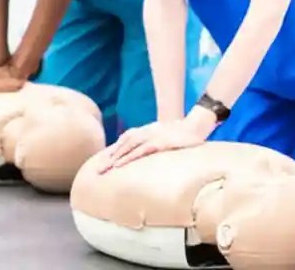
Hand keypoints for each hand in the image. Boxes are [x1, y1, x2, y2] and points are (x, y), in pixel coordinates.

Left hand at [99, 110, 214, 172]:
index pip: (127, 138)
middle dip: (109, 156)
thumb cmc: (184, 132)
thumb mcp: (167, 135)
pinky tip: (119, 165)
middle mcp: (147, 131)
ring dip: (114, 157)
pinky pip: (140, 150)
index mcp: (148, 129)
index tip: (104, 161)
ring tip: (104, 168)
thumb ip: (156, 141)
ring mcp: (153, 136)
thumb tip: (149, 152)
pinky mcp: (160, 142)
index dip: (115, 149)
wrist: (198, 125)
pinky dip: (128, 157)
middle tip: (97, 170)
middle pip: (123, 143)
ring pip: (128, 146)